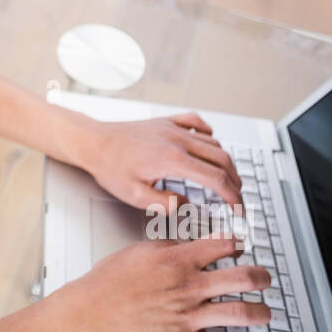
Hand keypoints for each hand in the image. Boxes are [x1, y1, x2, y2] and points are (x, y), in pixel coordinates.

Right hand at [59, 238, 270, 331]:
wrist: (90, 313)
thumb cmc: (107, 283)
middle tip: (265, 279)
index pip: (224, 245)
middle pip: (243, 278)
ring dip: (261, 313)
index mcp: (178, 260)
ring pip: (241, 313)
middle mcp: (189, 286)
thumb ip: (168, 248)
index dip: (239, 245)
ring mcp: (189, 316)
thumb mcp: (139, 251)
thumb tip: (187, 245)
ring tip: (265, 312)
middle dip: (261, 277)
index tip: (242, 248)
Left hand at [64, 111, 240, 209]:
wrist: (93, 142)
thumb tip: (188, 205)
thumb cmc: (109, 167)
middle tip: (237, 197)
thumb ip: (166, 204)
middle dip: (235, 181)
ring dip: (224, 162)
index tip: (238, 209)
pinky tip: (210, 144)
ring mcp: (173, 128)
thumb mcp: (135, 196)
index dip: (233, 197)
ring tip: (225, 179)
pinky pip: (198, 123)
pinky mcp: (167, 122)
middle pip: (222, 159)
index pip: (215, 179)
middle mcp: (177, 140)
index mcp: (172, 160)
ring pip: (213, 143)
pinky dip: (210, 136)